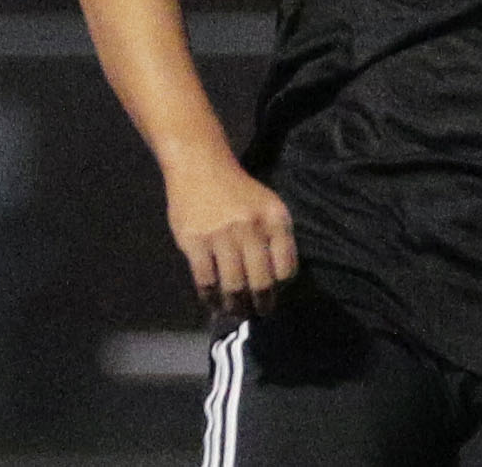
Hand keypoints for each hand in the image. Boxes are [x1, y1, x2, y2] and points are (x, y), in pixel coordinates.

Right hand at [162, 147, 297, 321]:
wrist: (201, 168)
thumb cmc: (239, 191)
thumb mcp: (268, 206)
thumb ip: (275, 237)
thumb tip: (280, 279)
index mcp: (275, 219)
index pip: (286, 266)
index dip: (282, 286)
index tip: (277, 294)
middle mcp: (251, 229)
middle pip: (261, 281)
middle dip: (262, 303)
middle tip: (259, 313)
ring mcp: (222, 236)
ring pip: (233, 285)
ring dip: (236, 306)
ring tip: (236, 312)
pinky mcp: (195, 242)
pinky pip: (205, 280)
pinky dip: (210, 298)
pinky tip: (213, 303)